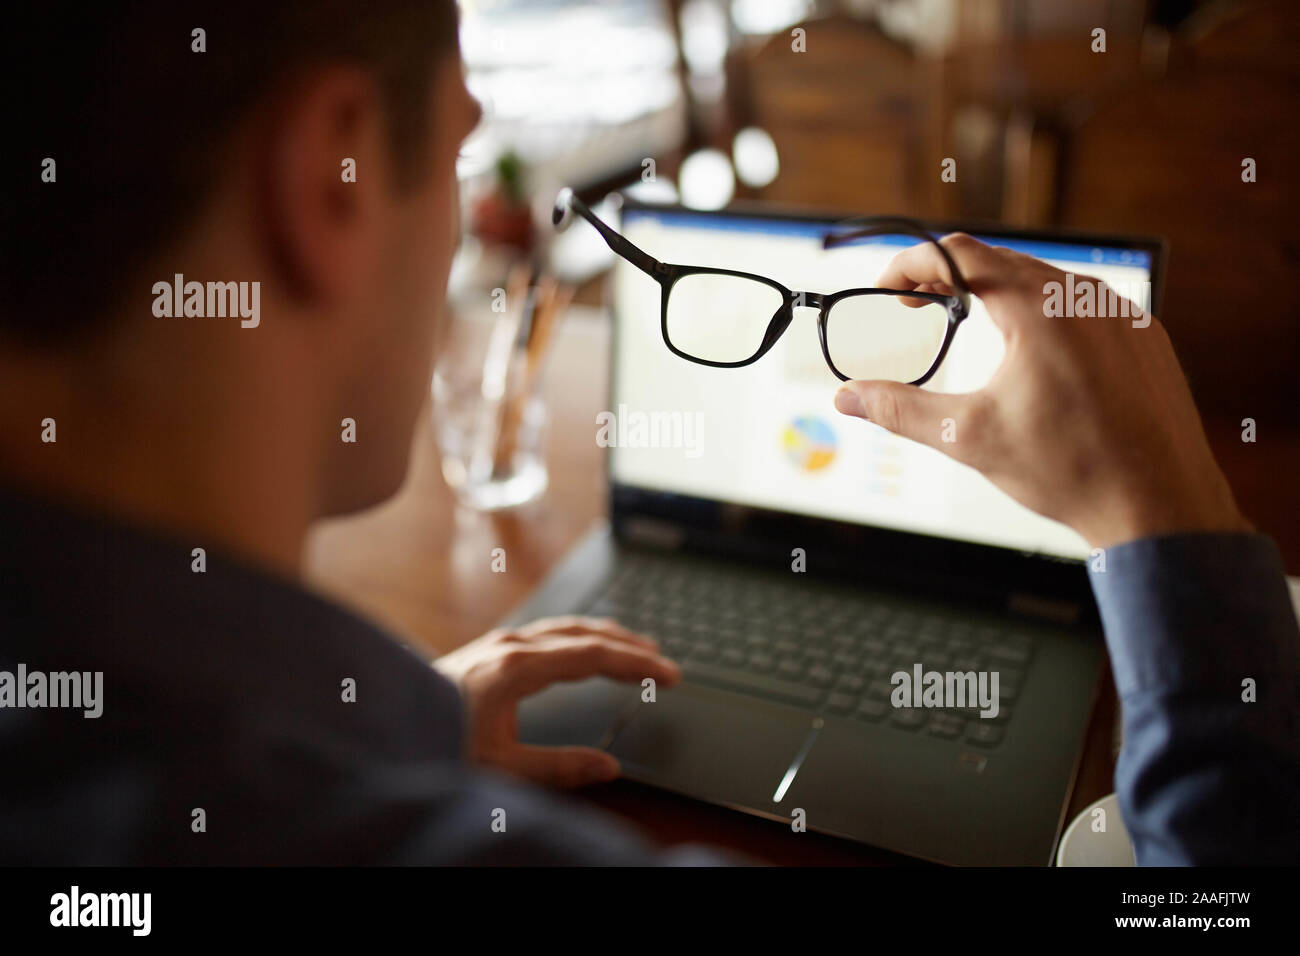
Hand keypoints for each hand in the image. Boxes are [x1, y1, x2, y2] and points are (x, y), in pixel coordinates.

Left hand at [434, 616, 680, 786]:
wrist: (382, 727)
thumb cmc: (433, 744)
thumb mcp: (500, 768)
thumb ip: (559, 768)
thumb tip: (608, 768)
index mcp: (517, 668)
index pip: (594, 656)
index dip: (637, 664)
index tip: (669, 675)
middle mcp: (511, 646)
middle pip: (585, 634)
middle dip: (629, 646)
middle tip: (664, 661)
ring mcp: (499, 643)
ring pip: (566, 628)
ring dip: (606, 636)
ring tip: (635, 647)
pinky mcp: (489, 650)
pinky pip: (548, 632)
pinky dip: (580, 637)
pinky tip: (582, 648)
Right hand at [833, 234, 1249, 548]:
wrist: (1159, 504)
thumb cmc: (1070, 470)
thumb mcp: (968, 437)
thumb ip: (899, 408)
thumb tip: (847, 396)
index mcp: (1038, 307)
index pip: (959, 254)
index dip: (911, 266)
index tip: (887, 290)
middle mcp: (1085, 297)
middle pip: (1001, 260)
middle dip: (949, 278)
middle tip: (915, 306)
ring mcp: (1122, 314)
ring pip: (1045, 281)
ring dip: (997, 292)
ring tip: (967, 323)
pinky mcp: (1145, 337)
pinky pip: (1084, 306)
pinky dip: (1043, 313)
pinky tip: (1030, 352)